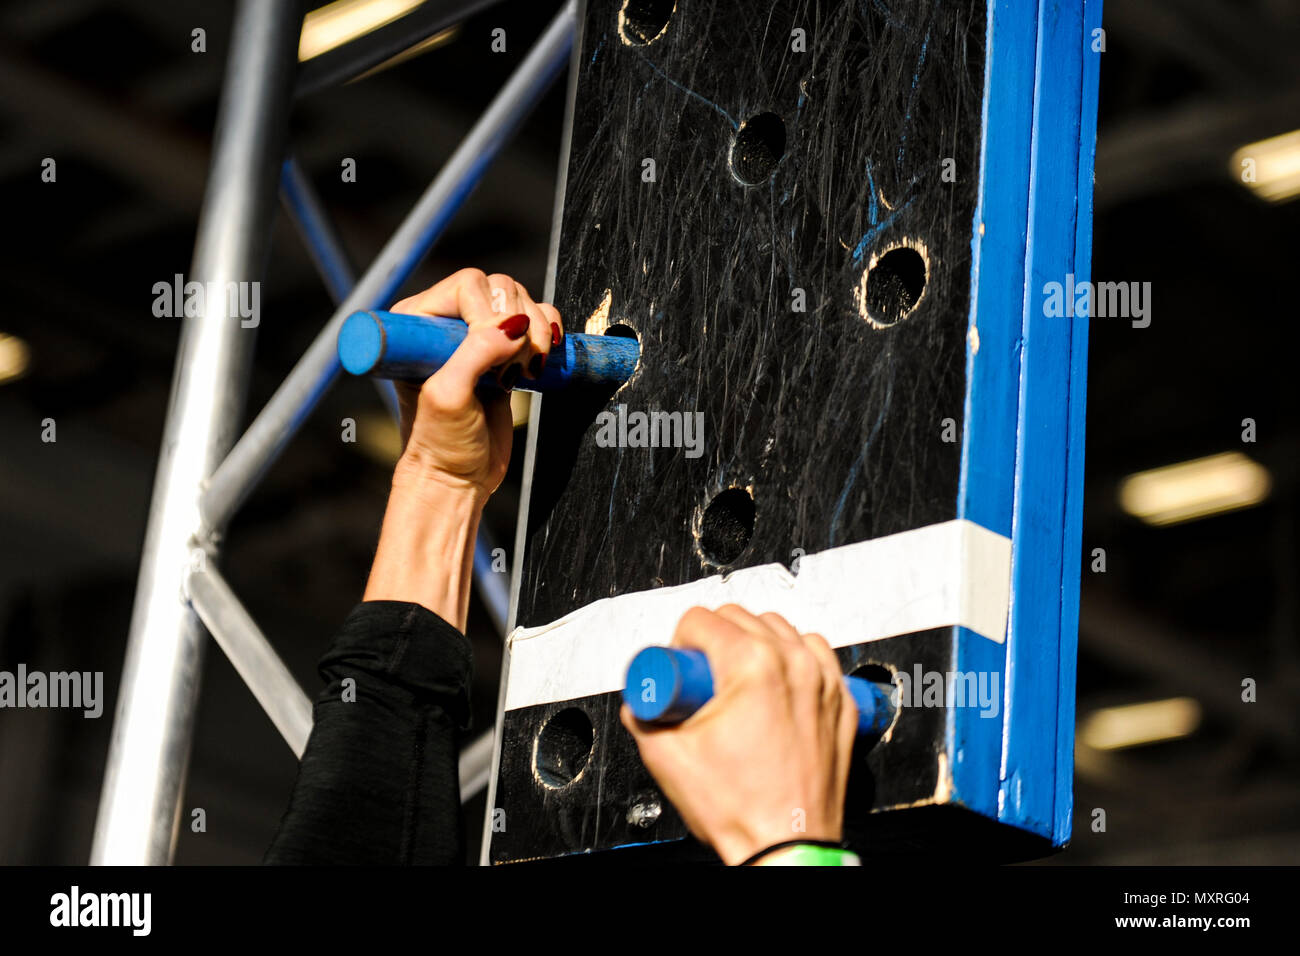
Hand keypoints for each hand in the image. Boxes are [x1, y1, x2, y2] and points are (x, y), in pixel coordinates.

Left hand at [388, 268, 560, 500]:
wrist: (458, 477)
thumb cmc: (439, 441)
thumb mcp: (449, 396)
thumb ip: (477, 353)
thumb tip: (516, 326)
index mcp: (419, 322)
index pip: (467, 286)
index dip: (488, 313)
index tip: (492, 356)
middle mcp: (448, 322)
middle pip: (500, 289)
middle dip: (519, 326)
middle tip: (511, 371)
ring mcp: (479, 335)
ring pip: (523, 303)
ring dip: (536, 334)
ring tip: (523, 373)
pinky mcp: (506, 352)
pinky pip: (539, 320)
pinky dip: (549, 334)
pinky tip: (540, 365)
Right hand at [620, 606, 857, 864]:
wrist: (787, 845)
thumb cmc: (742, 809)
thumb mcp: (667, 757)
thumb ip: (643, 716)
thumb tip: (642, 701)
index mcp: (751, 665)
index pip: (700, 619)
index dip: (679, 644)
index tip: (682, 673)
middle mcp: (793, 662)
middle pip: (738, 617)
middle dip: (712, 643)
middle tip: (703, 685)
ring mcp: (821, 679)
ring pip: (778, 628)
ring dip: (752, 645)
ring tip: (737, 685)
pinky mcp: (839, 698)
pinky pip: (814, 653)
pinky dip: (792, 660)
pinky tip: (776, 686)